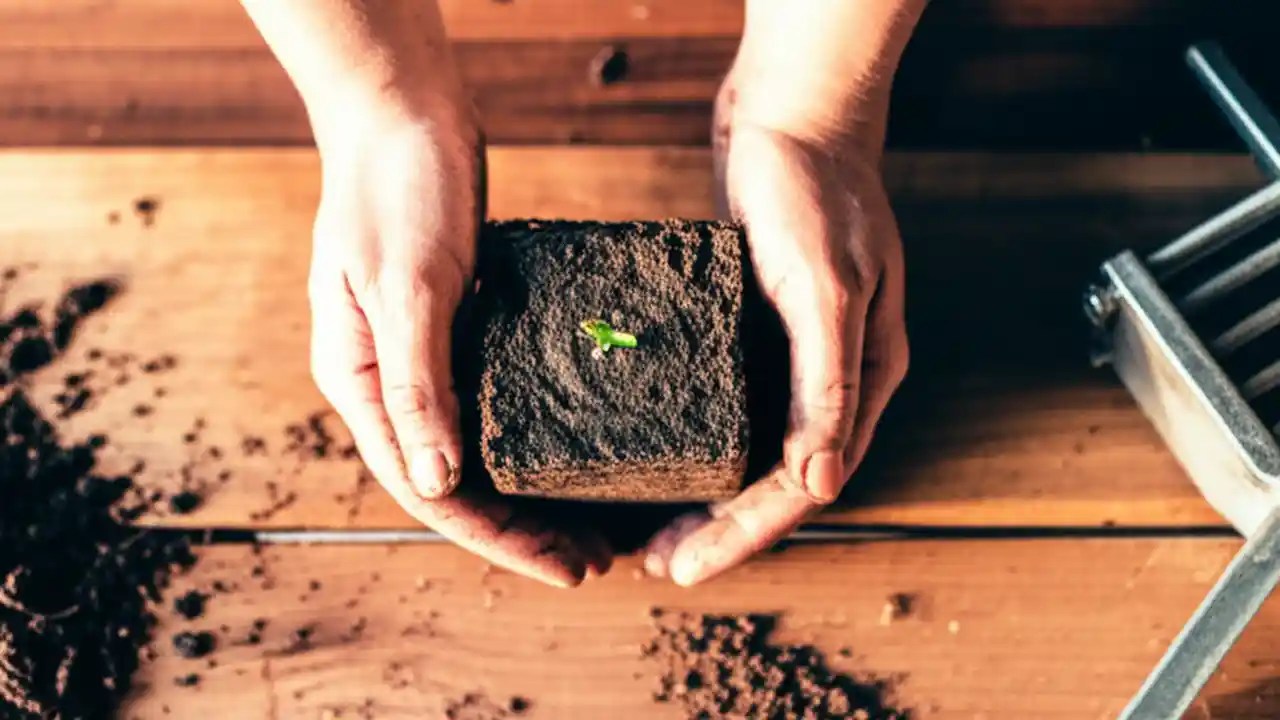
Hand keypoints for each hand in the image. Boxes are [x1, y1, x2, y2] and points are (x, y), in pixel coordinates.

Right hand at [307, 94, 609, 586]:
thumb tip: (438, 481)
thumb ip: (417, 384)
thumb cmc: (393, 190)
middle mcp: (388, 379)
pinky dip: (533, 430)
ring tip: (592, 521)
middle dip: (521, 528)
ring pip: (480, 444)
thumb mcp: (406, 287)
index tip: (557, 566)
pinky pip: (497, 398)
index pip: (428, 487)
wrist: (401, 112)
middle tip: (590, 560)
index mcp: (361, 380)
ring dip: (530, 488)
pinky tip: (576, 443)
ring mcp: (423, 354)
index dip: (494, 537)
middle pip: (457, 478)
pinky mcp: (458, 326)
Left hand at [643, 77, 909, 585]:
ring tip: (652, 527)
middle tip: (659, 561)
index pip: (806, 482)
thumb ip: (828, 386)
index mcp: (865, 376)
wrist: (792, 114)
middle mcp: (834, 376)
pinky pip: (732, 404)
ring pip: (752, 447)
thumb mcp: (825, 289)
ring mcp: (796, 354)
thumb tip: (821, 483)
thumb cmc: (816, 192)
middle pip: (777, 477)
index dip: (746, 532)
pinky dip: (698, 437)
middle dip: (720, 526)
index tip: (688, 564)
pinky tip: (658, 449)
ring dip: (707, 491)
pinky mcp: (757, 329)